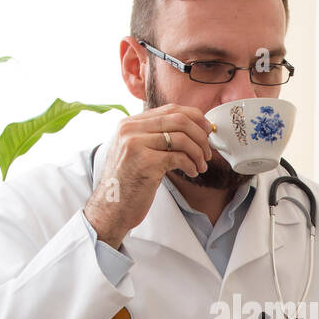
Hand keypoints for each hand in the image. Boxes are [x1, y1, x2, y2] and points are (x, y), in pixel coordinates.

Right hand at [84, 104, 213, 247]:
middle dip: (200, 136)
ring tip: (201, 165)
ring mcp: (136, 144)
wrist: (111, 209)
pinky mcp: (145, 162)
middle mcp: (130, 129)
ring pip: (181, 138)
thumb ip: (155, 136)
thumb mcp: (137, 152)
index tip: (206, 131)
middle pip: (179, 120)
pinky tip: (192, 172)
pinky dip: (191, 165)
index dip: (194, 118)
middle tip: (207, 152)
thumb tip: (191, 128)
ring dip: (198, 152)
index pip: (170, 109)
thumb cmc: (128, 183)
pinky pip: (179, 157)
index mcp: (129, 124)